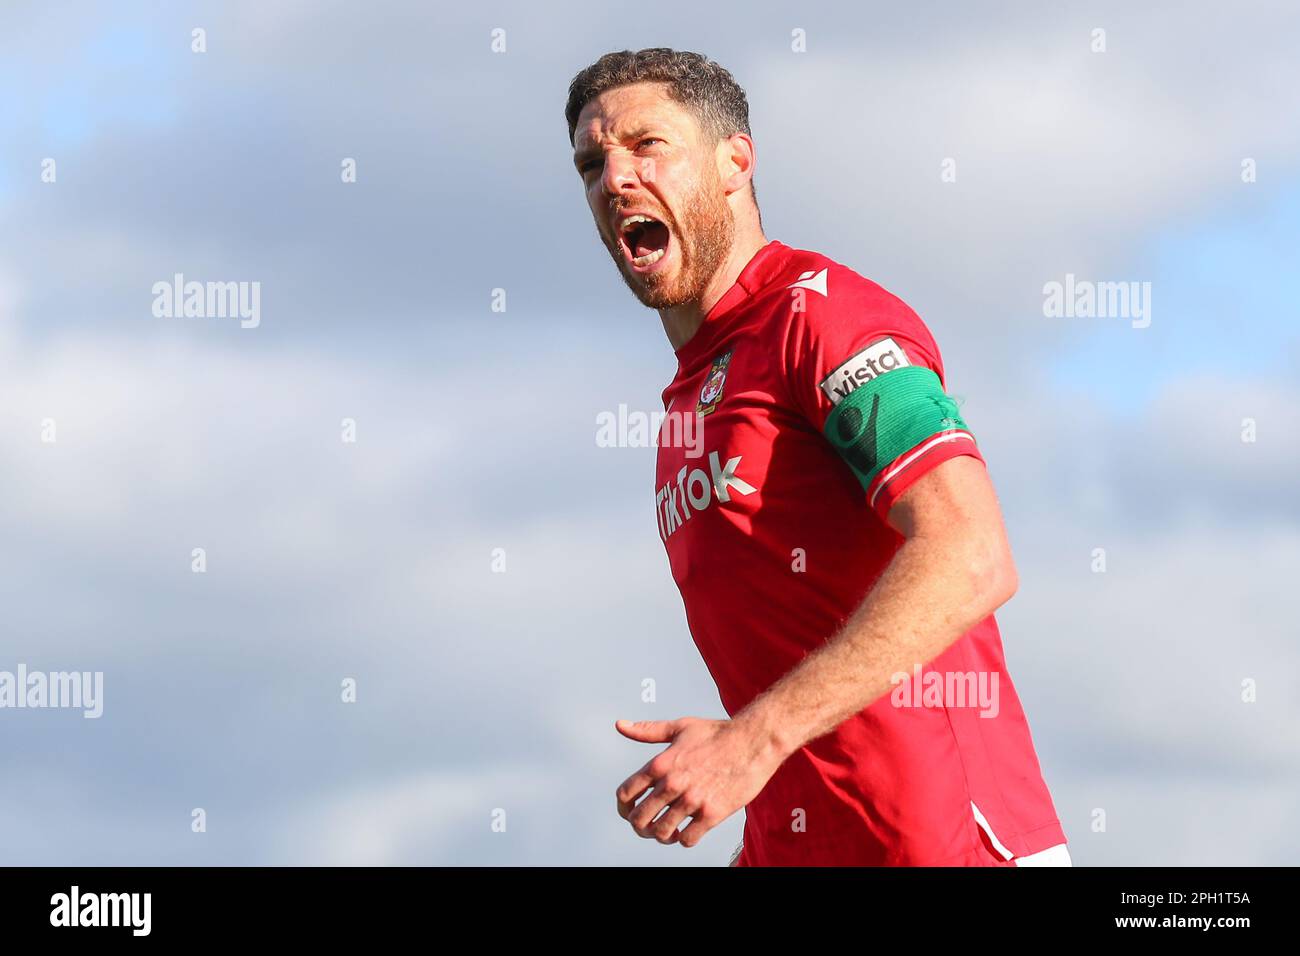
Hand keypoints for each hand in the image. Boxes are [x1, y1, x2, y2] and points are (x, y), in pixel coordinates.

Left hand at [613, 716, 783, 848]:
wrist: (754, 741)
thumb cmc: (718, 733)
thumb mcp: (680, 727)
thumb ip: (648, 731)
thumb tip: (620, 725)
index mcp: (661, 763)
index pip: (626, 794)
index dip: (623, 807)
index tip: (630, 811)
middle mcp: (672, 783)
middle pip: (639, 818)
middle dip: (639, 826)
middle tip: (648, 827)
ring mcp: (692, 800)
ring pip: (662, 833)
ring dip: (661, 835)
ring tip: (669, 831)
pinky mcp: (712, 813)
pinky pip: (688, 839)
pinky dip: (684, 839)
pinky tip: (688, 830)